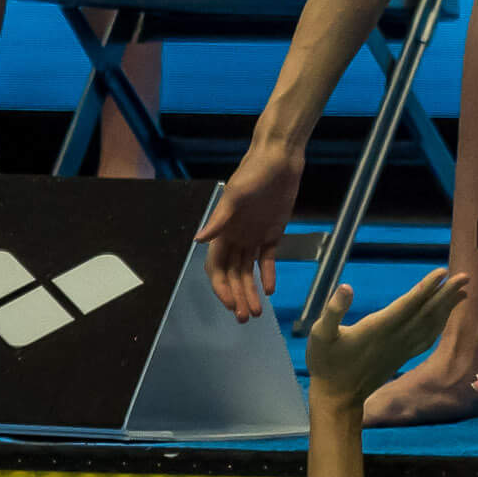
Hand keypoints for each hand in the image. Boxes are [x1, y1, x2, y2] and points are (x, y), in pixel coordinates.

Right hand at [198, 139, 305, 319]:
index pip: (217, 267)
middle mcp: (236, 237)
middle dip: (237, 296)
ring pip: (249, 271)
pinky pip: (268, 259)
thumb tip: (198, 241)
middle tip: (245, 317)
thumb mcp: (235, 195)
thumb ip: (220, 219)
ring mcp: (254, 236)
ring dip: (251, 291)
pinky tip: (270, 290)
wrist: (280, 159)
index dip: (221, 287)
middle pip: (233, 274)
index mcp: (223, 231)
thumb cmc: (253, 172)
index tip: (229, 304)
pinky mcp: (273, 232)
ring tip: (257, 312)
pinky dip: (268, 274)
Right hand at [307, 269, 467, 409]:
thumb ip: (333, 311)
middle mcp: (395, 338)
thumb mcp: (321, 335)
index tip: (443, 272)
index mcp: (378, 328)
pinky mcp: (401, 357)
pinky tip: (444, 317)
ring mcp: (400, 349)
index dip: (426, 288)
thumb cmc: (325, 364)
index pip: (408, 304)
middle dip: (446, 293)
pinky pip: (426, 338)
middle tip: (466, 276)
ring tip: (462, 292)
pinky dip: (439, 325)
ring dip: (447, 307)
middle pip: (426, 312)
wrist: (336, 399)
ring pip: (430, 325)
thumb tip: (346, 287)